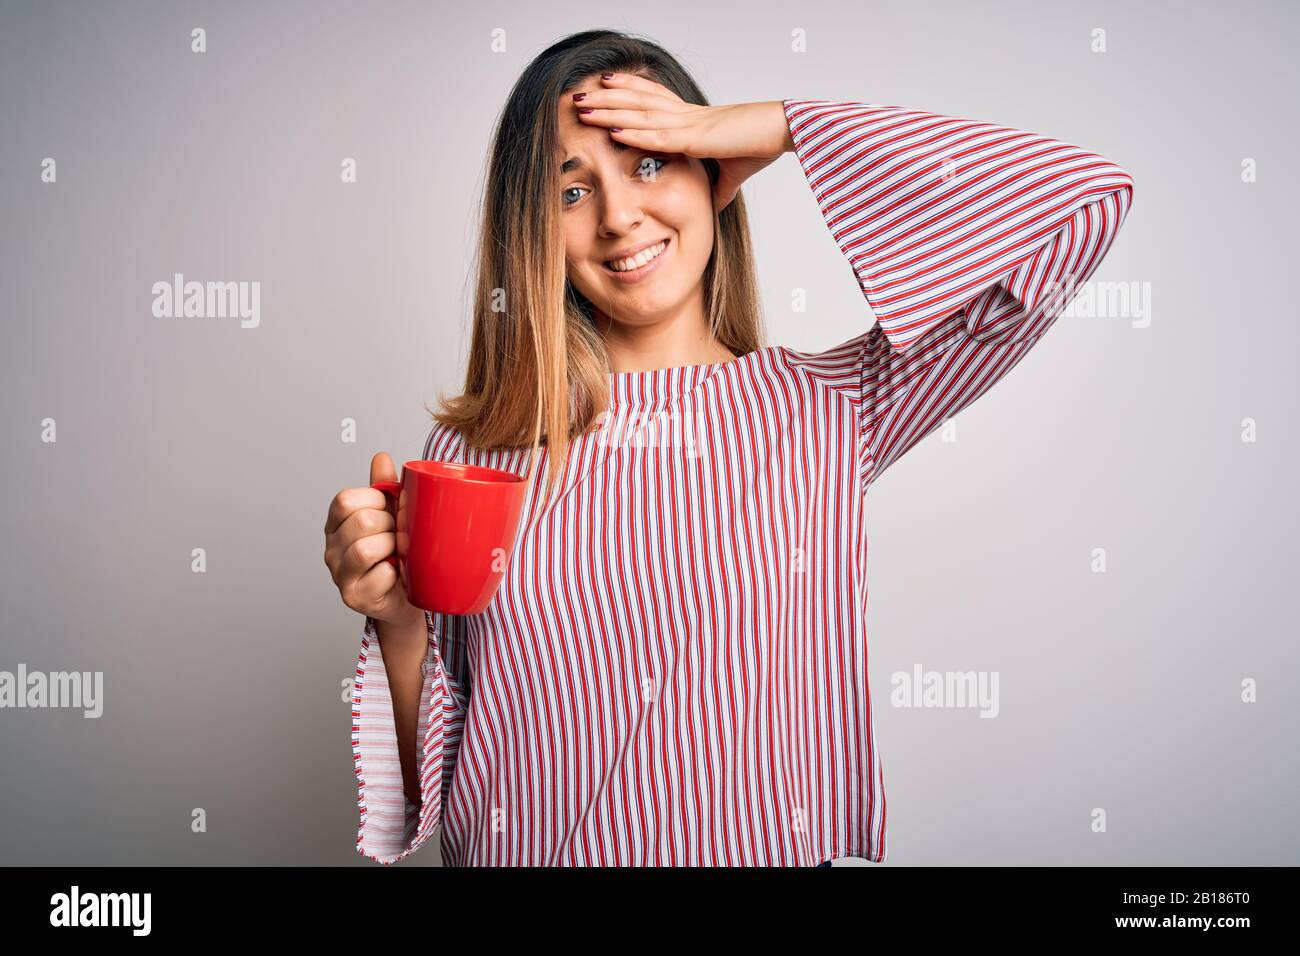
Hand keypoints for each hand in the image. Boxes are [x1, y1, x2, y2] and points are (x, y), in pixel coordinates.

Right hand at [323, 451, 424, 628]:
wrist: (407, 595)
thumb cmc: (398, 552)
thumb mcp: (392, 514)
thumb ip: (385, 487)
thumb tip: (381, 457)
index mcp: (337, 524)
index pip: (345, 500)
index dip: (375, 499)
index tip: (390, 509)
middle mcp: (332, 549)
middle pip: (360, 522)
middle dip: (389, 525)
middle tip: (399, 535)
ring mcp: (340, 575)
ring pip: (365, 550)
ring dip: (392, 548)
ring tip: (399, 553)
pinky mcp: (355, 597)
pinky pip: (381, 576)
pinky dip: (396, 572)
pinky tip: (399, 573)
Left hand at [572, 72, 793, 212]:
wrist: (782, 132)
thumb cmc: (761, 145)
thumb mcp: (732, 175)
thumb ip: (718, 190)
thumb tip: (712, 207)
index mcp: (691, 120)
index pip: (650, 101)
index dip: (625, 93)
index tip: (602, 90)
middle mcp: (684, 116)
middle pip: (636, 102)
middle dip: (605, 99)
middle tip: (576, 95)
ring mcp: (688, 124)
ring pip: (639, 114)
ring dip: (608, 110)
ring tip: (581, 106)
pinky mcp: (696, 137)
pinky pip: (657, 135)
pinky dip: (633, 132)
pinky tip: (610, 129)